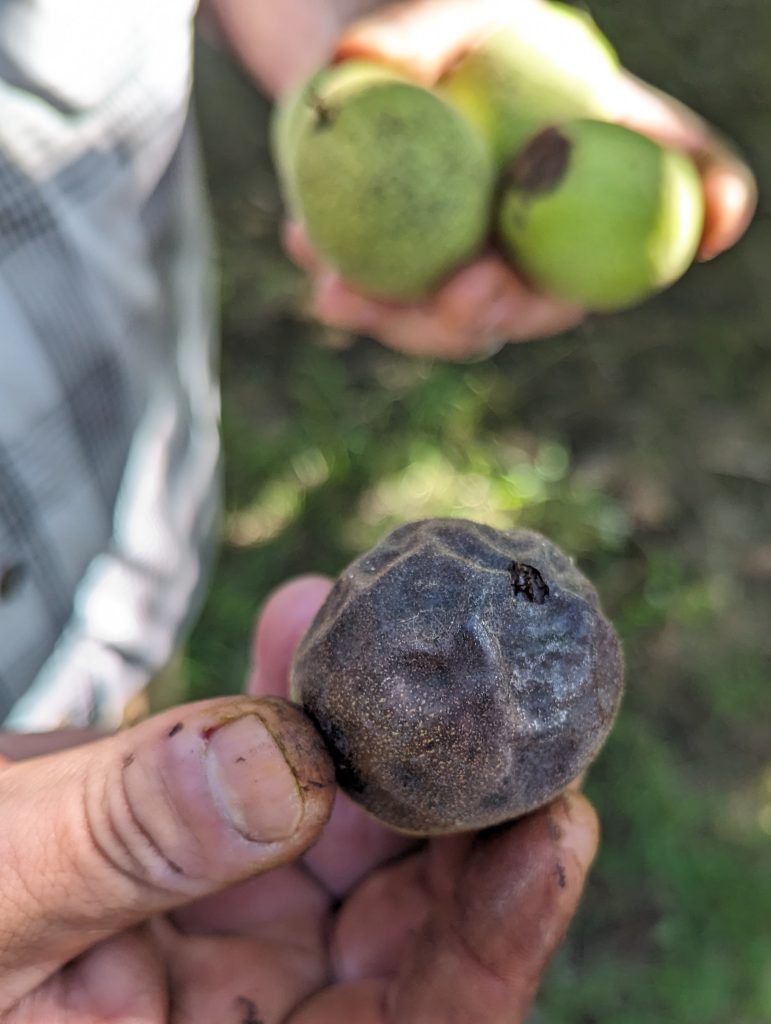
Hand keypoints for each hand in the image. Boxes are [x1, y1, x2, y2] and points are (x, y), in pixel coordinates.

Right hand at [0, 577, 598, 1021]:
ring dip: (382, 732)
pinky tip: (302, 617)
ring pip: (350, 836)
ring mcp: (220, 929)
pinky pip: (275, 774)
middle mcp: (233, 1018)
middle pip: (400, 934)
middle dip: (459, 816)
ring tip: (401, 634)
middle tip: (502, 704)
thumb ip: (118, 841)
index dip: (486, 955)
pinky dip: (293, 698)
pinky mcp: (198, 845)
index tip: (549, 835)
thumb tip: (277, 766)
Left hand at [282, 0, 755, 358]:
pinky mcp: (430, 293)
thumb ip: (410, 34)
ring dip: (412, 324)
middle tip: (473, 291)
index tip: (720, 206)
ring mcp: (492, 271)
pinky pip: (400, 316)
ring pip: (467, 324)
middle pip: (556, 292)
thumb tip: (364, 65)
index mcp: (590, 152)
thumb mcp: (421, 14)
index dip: (708, 198)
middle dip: (514, 306)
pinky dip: (357, 305)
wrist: (354, 76)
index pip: (669, 176)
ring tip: (340, 294)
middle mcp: (552, 226)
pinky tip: (317, 277)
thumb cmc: (416, 32)